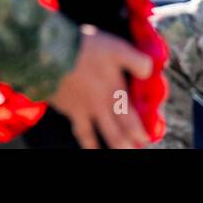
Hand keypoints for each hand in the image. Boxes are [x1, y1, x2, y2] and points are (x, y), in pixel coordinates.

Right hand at [50, 25, 152, 148]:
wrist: (52, 54)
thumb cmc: (87, 50)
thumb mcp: (118, 49)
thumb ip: (137, 62)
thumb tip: (150, 72)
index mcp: (114, 92)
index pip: (131, 119)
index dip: (140, 132)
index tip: (146, 139)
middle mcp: (99, 106)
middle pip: (115, 134)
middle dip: (126, 145)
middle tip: (134, 149)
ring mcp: (82, 110)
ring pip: (94, 137)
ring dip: (106, 147)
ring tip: (115, 153)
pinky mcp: (67, 108)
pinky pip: (78, 129)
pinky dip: (85, 140)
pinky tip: (87, 143)